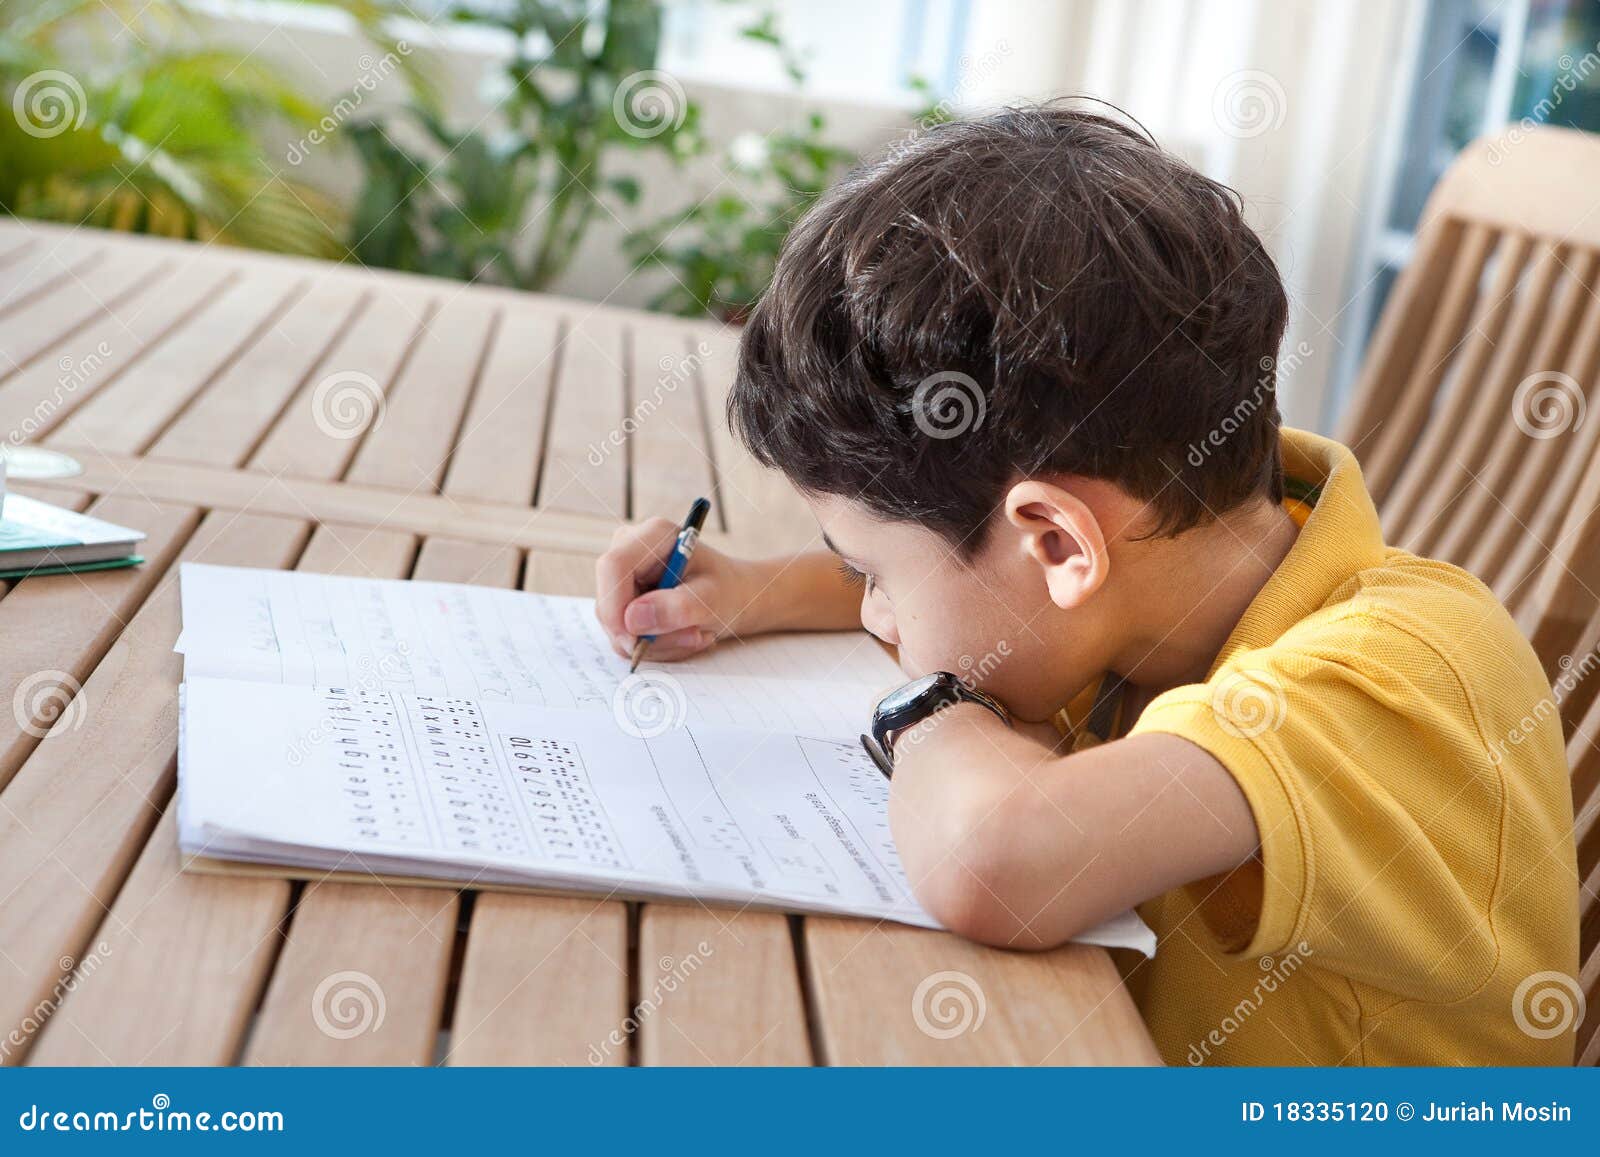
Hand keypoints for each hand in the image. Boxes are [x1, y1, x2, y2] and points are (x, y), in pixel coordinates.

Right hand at [594, 518, 768, 661]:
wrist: (734, 596)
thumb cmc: (727, 590)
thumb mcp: (712, 600)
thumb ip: (676, 608)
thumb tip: (633, 619)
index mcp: (653, 536)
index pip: (613, 567)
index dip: (616, 607)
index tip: (636, 641)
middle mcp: (630, 551)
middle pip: (610, 601)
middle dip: (647, 633)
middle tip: (692, 637)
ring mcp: (623, 576)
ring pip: (617, 625)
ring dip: (657, 642)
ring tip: (694, 633)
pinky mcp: (622, 599)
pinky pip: (624, 634)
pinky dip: (654, 644)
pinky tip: (681, 634)